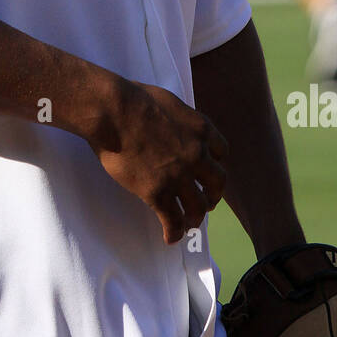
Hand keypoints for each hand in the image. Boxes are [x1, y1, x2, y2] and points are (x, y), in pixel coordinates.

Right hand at [88, 81, 227, 244]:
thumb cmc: (133, 98)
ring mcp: (179, 176)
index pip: (221, 152)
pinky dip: (173, 232)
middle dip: (213, 195)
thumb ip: (179, 118)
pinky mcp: (158, 193)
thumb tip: (173, 122)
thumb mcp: (170, 101)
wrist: (114, 111)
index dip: (216, 163)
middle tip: (207, 202)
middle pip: (217, 183)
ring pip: (197, 206)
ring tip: (189, 224)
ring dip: (195, 218)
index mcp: (202, 130)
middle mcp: (197, 155)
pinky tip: (169, 238)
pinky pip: (172, 219)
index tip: (209, 170)